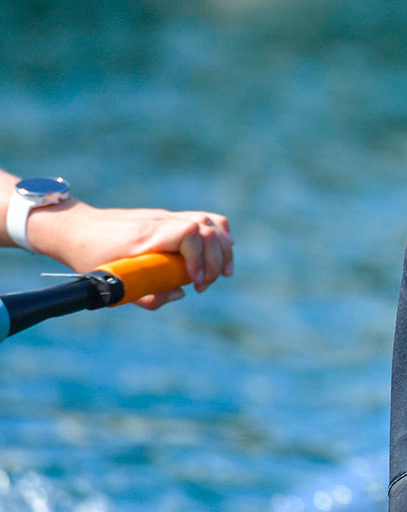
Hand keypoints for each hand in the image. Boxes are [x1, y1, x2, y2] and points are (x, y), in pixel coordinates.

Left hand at [26, 201, 232, 308]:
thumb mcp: (112, 283)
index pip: (191, 233)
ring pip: (212, 222)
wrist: (77, 229)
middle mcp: (162, 221)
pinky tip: (217, 254)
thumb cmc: (91, 257)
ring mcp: (168, 217)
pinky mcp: (170, 218)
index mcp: (148, 235)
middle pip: (209, 229)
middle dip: (216, 261)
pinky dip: (219, 237)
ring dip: (224, 248)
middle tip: (204, 284)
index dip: (200, 258)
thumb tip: (180, 293)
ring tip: (222, 272)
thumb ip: (147, 295)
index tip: (193, 281)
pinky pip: (205, 220)